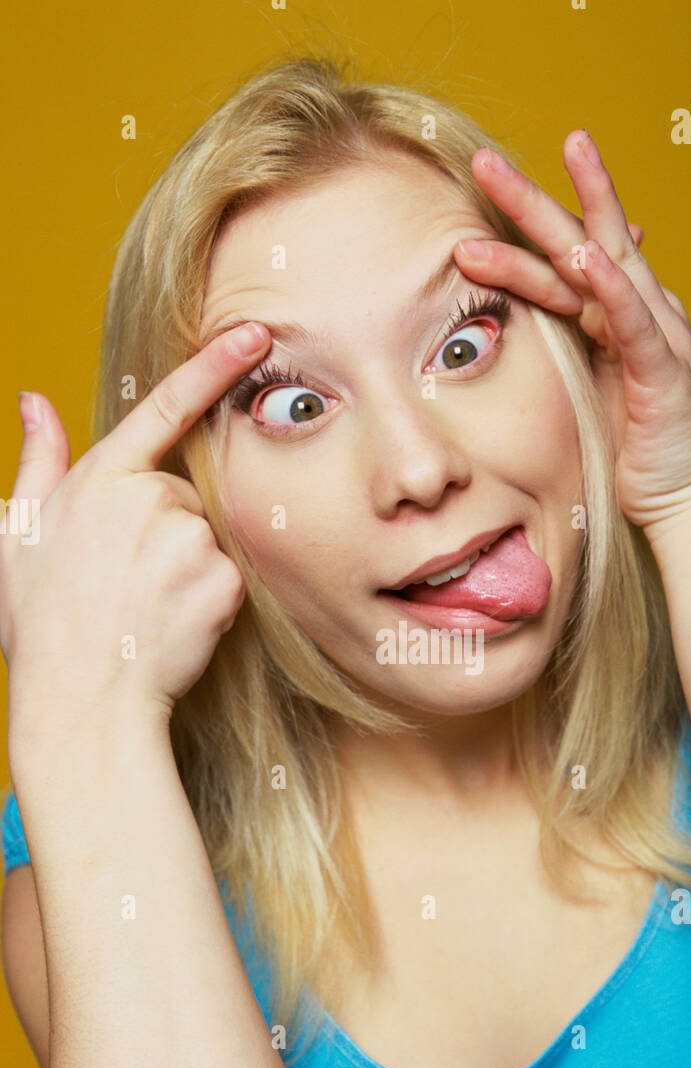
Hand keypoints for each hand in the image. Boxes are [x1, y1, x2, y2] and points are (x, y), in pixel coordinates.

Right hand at [1, 322, 270, 724]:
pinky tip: (170, 622)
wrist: (83, 699)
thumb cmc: (40, 622)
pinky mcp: (221, 580)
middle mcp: (148, 500)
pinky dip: (207, 596)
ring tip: (142, 604)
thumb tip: (33, 400)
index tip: (255, 334)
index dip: (212, 365)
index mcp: (98, 481)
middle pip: (182, 493)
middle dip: (164, 526)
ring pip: (206, 535)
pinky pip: (226, 575)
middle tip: (123, 579)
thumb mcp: (17, 534)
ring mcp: (189, 540)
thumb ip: (37, 462)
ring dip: (185, 562)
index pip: (162, 410)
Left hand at [453, 131, 690, 536]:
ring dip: (553, 222)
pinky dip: (612, 285)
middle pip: (578, 240)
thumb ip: (572, 353)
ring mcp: (655, 334)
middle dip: (529, 199)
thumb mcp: (594, 393)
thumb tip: (533, 334)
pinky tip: (588, 253)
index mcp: (618, 316)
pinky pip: (634, 319)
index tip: (479, 191)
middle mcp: (640, 310)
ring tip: (508, 184)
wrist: (689, 504)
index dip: (524, 225)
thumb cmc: (641, 455)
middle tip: (482, 159)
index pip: (566, 259)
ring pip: (598, 264)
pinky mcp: (663, 370)